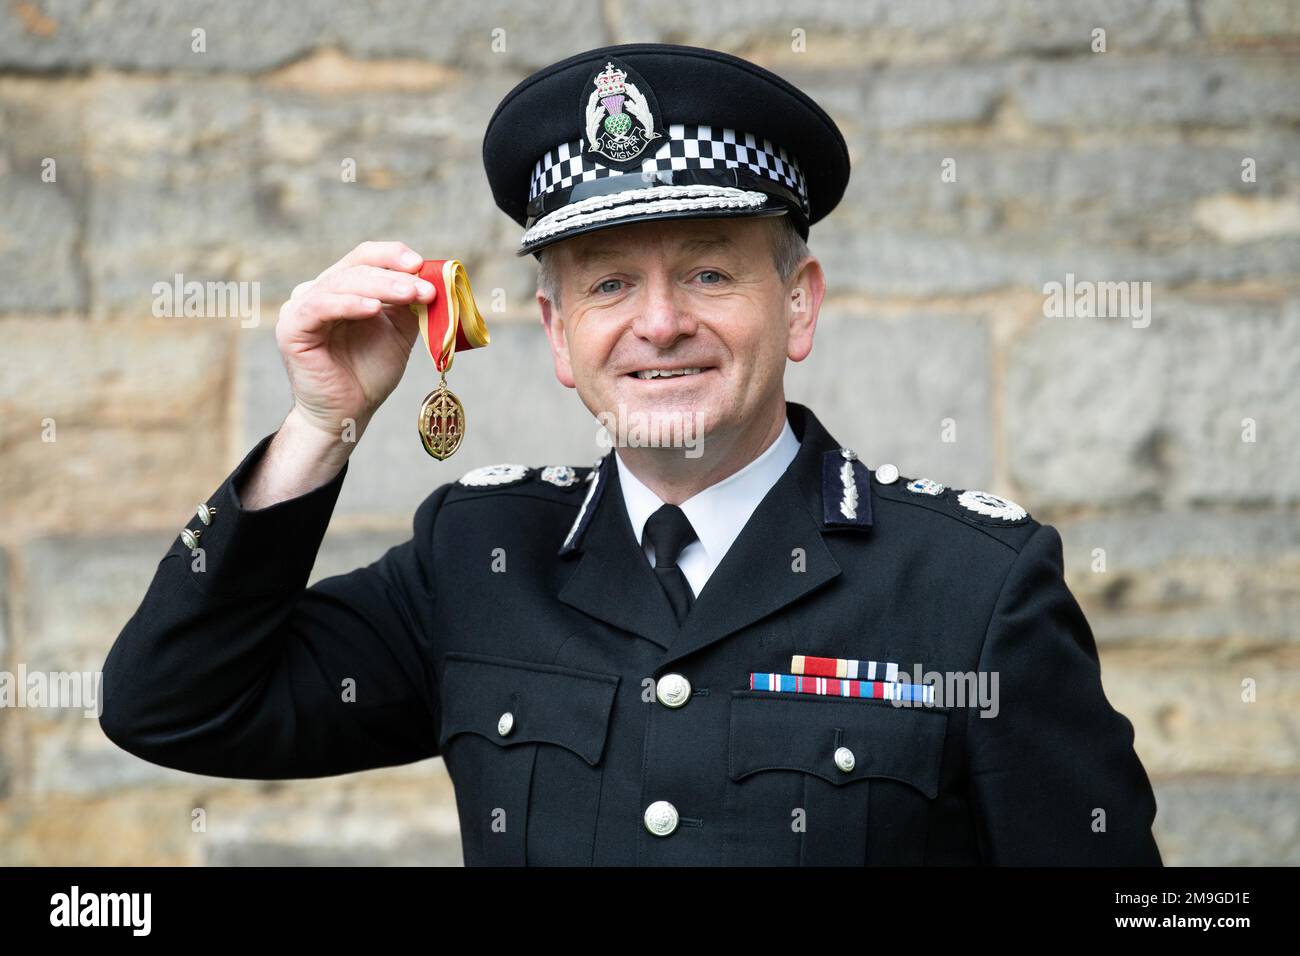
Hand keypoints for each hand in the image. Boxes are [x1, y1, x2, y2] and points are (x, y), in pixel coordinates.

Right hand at [275, 241, 436, 439]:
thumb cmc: (369, 374)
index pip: (365, 257)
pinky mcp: (292, 328)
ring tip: (410, 294)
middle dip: (395, 275)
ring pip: (340, 283)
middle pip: (356, 266)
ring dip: (380, 286)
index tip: (423, 265)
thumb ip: (409, 305)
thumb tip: (432, 278)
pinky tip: (373, 309)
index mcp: (342, 288)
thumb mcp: (398, 332)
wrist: (348, 413)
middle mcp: (318, 291)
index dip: (393, 255)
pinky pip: (319, 307)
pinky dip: (349, 304)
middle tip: (425, 287)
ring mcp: (302, 308)